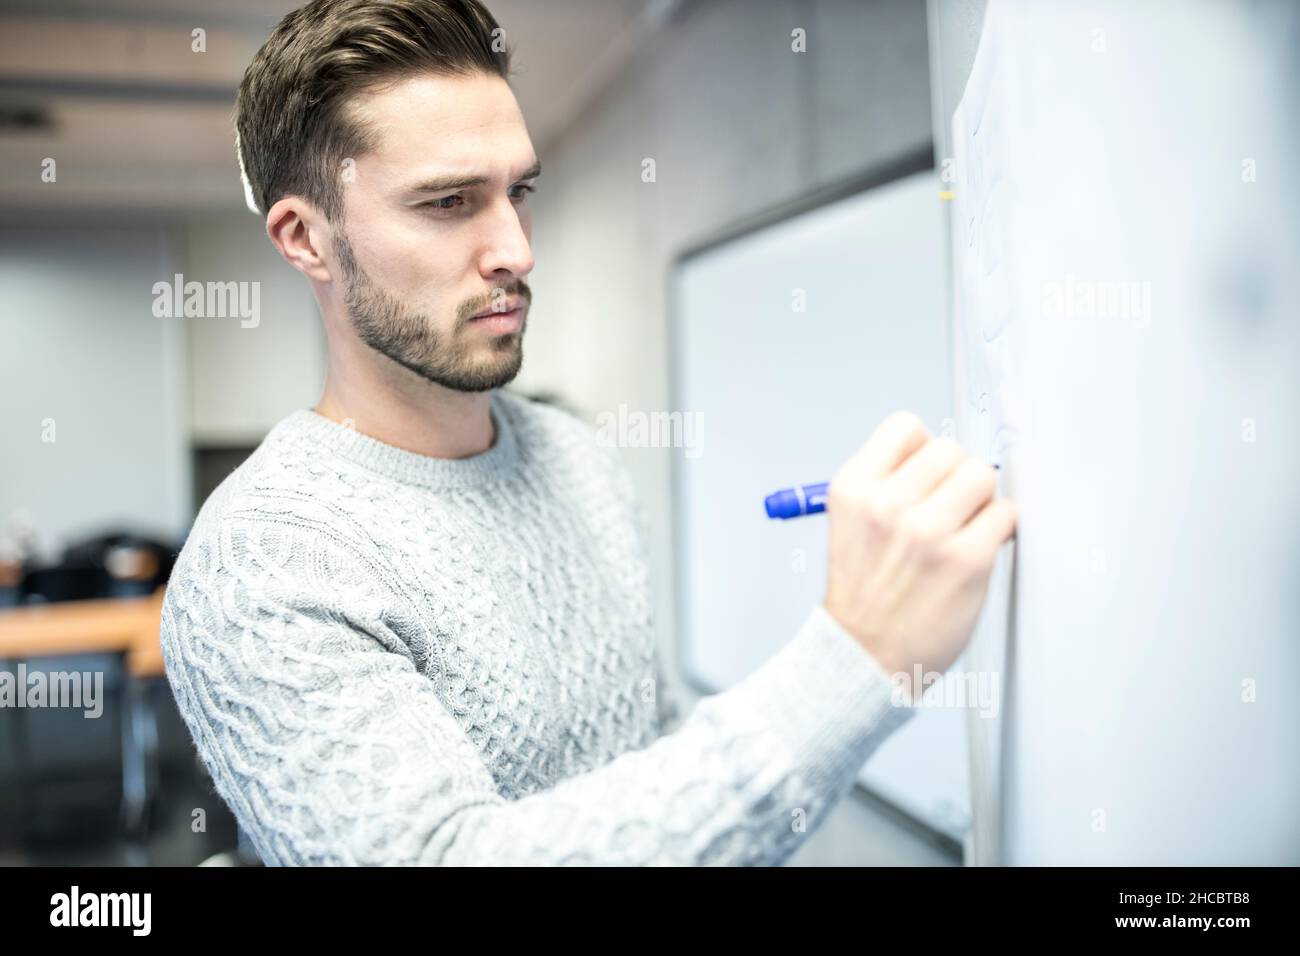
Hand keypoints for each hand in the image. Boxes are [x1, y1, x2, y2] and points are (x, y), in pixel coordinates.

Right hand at [822, 412, 1015, 691]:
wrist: (863, 654)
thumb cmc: (864, 594)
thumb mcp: (849, 524)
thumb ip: (885, 484)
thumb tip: (939, 456)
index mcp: (854, 490)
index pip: (904, 427)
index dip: (921, 450)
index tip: (925, 473)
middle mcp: (887, 504)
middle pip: (950, 450)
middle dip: (953, 478)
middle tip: (946, 510)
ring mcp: (928, 531)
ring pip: (982, 476)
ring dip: (979, 501)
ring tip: (962, 528)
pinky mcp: (967, 559)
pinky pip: (1005, 514)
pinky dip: (998, 530)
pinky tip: (976, 549)